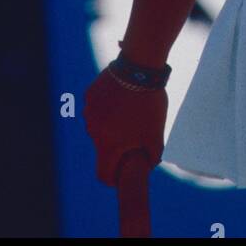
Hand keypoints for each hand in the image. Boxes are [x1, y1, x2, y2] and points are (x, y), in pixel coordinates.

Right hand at [82, 68, 167, 186]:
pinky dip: (107, 106)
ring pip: (99, 126)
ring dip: (112, 125)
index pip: (103, 174)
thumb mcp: (156, 133)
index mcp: (107, 144)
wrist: (139, 67)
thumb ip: (153, 155)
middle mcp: (93, 130)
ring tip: (130, 111)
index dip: (113, 178)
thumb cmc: (149, 103)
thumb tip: (149, 165)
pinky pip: (97, 107)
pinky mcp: (90, 94)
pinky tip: (122, 96)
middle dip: (117, 146)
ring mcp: (89, 111)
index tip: (123, 173)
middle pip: (103, 148)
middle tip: (135, 133)